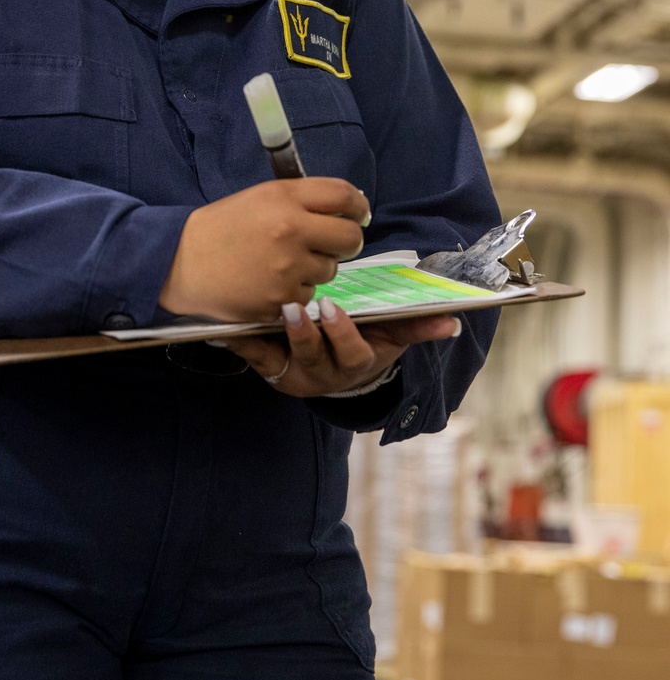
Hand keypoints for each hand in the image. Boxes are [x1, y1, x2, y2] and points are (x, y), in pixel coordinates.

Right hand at [159, 179, 369, 321]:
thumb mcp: (260, 197)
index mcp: (284, 198)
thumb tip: (350, 207)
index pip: (344, 196)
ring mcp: (288, 269)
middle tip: (332, 243)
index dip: (358, 206)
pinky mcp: (281, 300)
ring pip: (330, 270)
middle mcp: (291, 231)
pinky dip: (295, 292)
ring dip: (316, 268)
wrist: (181, 263)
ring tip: (283, 263)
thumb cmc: (221, 227)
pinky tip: (270, 283)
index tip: (359, 214)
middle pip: (349, 238)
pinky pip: (308, 296)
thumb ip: (303, 199)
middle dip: (347, 241)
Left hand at [223, 297, 462, 396]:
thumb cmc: (366, 338)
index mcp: (355, 363)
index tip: (334, 307)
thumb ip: (418, 327)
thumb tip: (453, 322)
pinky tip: (227, 327)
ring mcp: (296, 373)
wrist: (336, 366)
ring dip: (274, 335)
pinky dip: (241, 342)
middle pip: (315, 357)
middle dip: (306, 333)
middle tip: (297, 305)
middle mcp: (325, 374)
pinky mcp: (270, 368)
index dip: (342, 333)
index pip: (352, 352)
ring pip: (284, 357)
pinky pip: (254, 357)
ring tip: (268, 309)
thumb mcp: (391, 335)